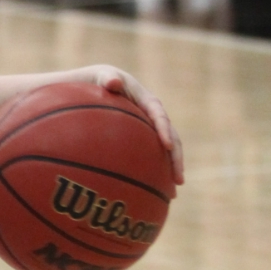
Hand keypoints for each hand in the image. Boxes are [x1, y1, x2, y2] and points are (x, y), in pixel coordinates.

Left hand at [81, 66, 183, 187]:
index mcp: (143, 98)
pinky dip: (153, 171)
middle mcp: (150, 113)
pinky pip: (149, 155)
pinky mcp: (140, 138)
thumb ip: (106, 78)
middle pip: (169, 136)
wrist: (92, 87)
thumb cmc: (93, 81)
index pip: (158, 113)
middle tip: (178, 180)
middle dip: (175, 158)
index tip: (166, 145)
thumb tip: (113, 82)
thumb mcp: (99, 76)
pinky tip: (152, 192)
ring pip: (163, 149)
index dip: (164, 128)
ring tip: (173, 193)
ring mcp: (147, 127)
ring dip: (170, 169)